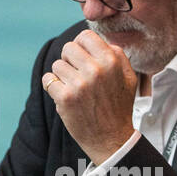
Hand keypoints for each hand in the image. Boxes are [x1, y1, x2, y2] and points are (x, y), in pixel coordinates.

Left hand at [42, 30, 138, 163]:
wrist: (111, 140)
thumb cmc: (118, 107)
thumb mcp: (128, 78)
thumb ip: (117, 55)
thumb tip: (100, 40)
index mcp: (112, 61)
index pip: (85, 36)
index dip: (81, 46)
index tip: (81, 58)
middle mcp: (96, 70)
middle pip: (68, 48)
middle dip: (69, 60)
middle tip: (76, 75)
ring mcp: (79, 84)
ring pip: (57, 65)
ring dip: (62, 76)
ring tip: (74, 89)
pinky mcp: (65, 98)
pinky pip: (48, 79)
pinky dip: (52, 87)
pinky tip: (64, 96)